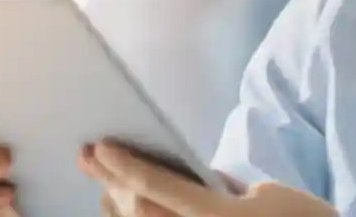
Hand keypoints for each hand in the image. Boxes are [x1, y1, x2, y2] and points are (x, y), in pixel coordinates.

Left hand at [79, 142, 337, 216]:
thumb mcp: (267, 193)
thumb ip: (224, 185)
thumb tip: (190, 175)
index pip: (157, 187)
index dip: (124, 165)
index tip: (99, 145)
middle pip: (140, 212)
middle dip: (111, 183)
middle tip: (87, 158)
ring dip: (120, 210)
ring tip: (104, 188)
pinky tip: (129, 212)